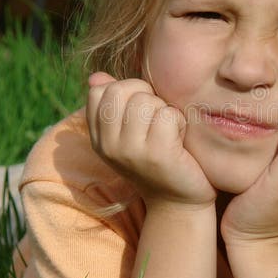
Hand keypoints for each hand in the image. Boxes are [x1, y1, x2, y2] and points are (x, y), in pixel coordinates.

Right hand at [86, 72, 215, 209]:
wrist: (179, 201)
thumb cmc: (158, 159)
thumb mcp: (130, 132)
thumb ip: (115, 103)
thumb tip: (97, 76)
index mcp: (98, 138)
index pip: (98, 91)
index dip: (125, 90)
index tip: (140, 112)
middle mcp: (108, 145)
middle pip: (121, 90)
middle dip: (146, 95)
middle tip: (158, 119)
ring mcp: (130, 151)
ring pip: (146, 101)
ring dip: (165, 110)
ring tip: (169, 133)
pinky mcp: (157, 155)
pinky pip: (167, 115)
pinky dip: (180, 122)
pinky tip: (180, 142)